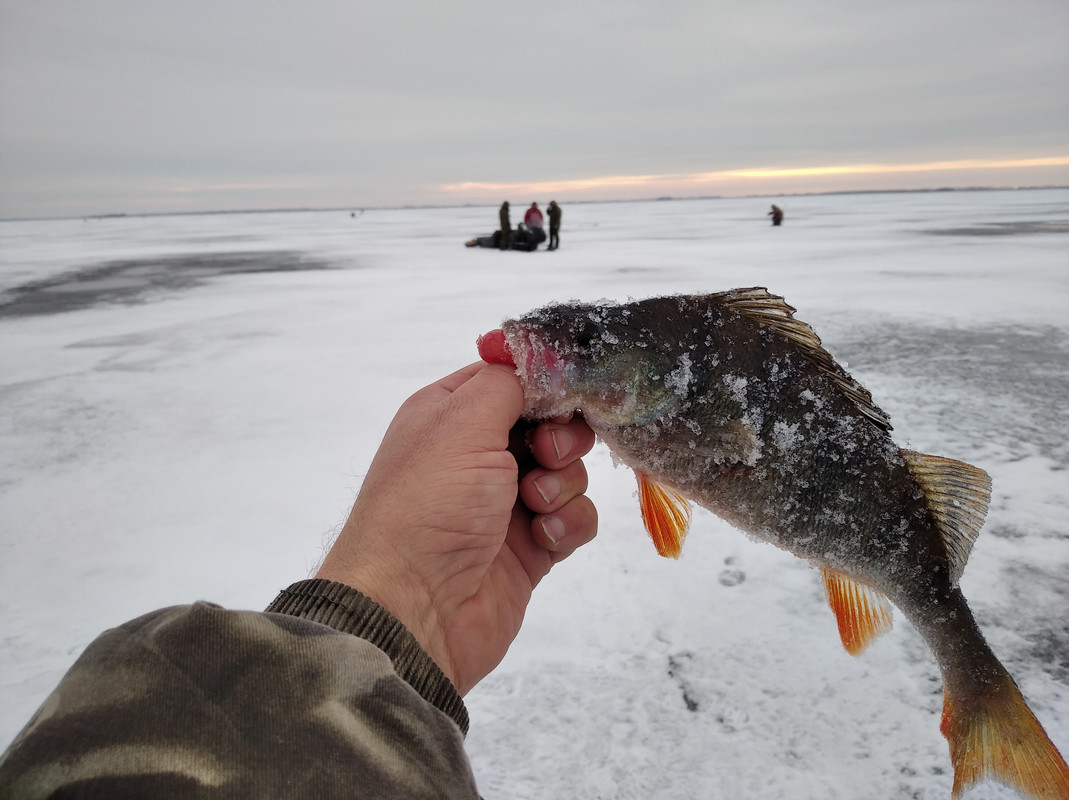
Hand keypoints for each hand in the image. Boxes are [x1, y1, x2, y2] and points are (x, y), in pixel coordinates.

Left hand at [315, 362, 597, 694]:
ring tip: (534, 507)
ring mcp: (506, 501)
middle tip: (545, 455)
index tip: (569, 390)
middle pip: (550, 422)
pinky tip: (543, 539)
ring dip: (562, 484)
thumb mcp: (461, 422)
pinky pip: (574, 518)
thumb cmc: (429, 505)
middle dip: (561, 436)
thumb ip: (507, 381)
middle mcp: (478, 453)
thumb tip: (538, 357)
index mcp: (450, 414)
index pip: (512, 378)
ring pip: (568, 470)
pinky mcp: (532, 546)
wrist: (416, 610)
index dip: (545, 381)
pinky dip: (566, 524)